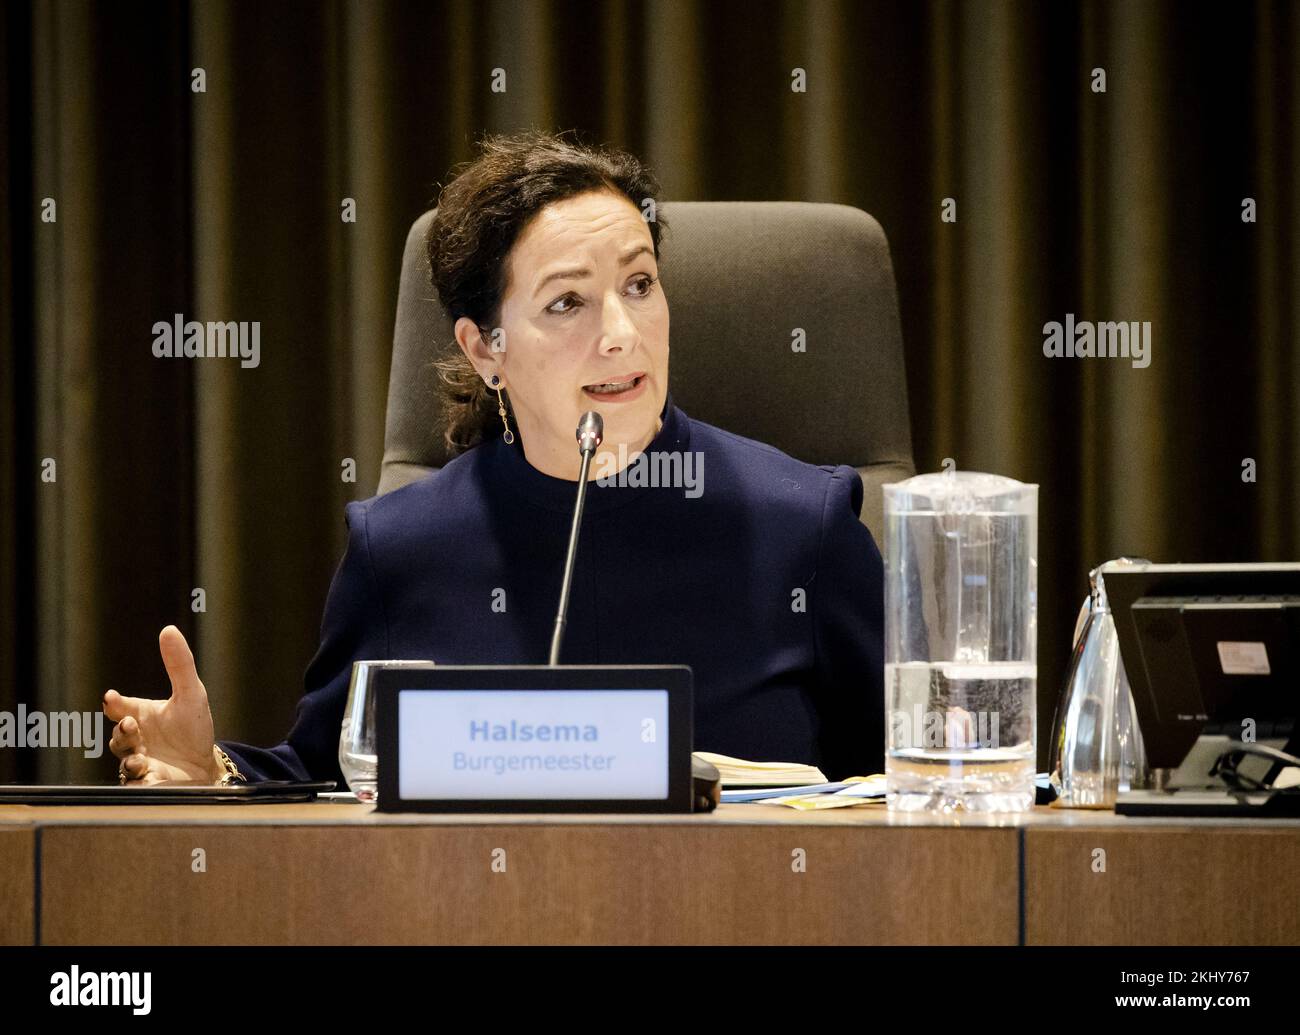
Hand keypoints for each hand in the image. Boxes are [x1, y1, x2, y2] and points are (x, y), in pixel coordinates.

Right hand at [104, 625, 222, 784]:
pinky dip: (140, 783)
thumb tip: (168, 630)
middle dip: (123, 732)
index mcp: (141, 714)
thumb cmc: (193, 726)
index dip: (114, 703)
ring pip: (124, 762)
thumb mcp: (192, 693)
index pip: (120, 706)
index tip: (112, 698)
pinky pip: (135, 785)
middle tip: (133, 726)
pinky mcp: (148, 783)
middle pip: (119, 736)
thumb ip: (179, 664)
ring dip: (130, 760)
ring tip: (142, 759)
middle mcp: (136, 738)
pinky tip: (150, 778)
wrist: (206, 763)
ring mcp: (139, 761)